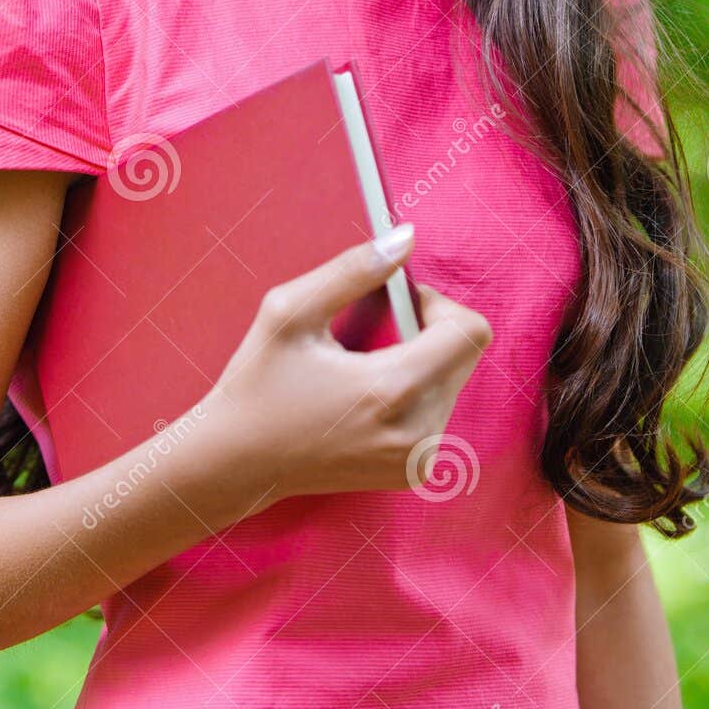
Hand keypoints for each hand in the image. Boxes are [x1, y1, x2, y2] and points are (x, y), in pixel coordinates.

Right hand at [201, 224, 490, 504]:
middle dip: (428, 330)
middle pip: (465, 354)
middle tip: (373, 335)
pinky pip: (439, 411)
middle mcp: (417, 432)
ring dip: (421, 362)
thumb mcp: (291, 311)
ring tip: (364, 369)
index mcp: (392, 390)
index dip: (437, 304)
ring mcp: (418, 458)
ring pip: (454, 381)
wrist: (237, 462)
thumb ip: (354, 268)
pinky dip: (414, 392)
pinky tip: (367, 398)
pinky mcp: (414, 470)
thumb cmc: (257, 383)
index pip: (470, 332)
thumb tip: (406, 237)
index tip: (398, 304)